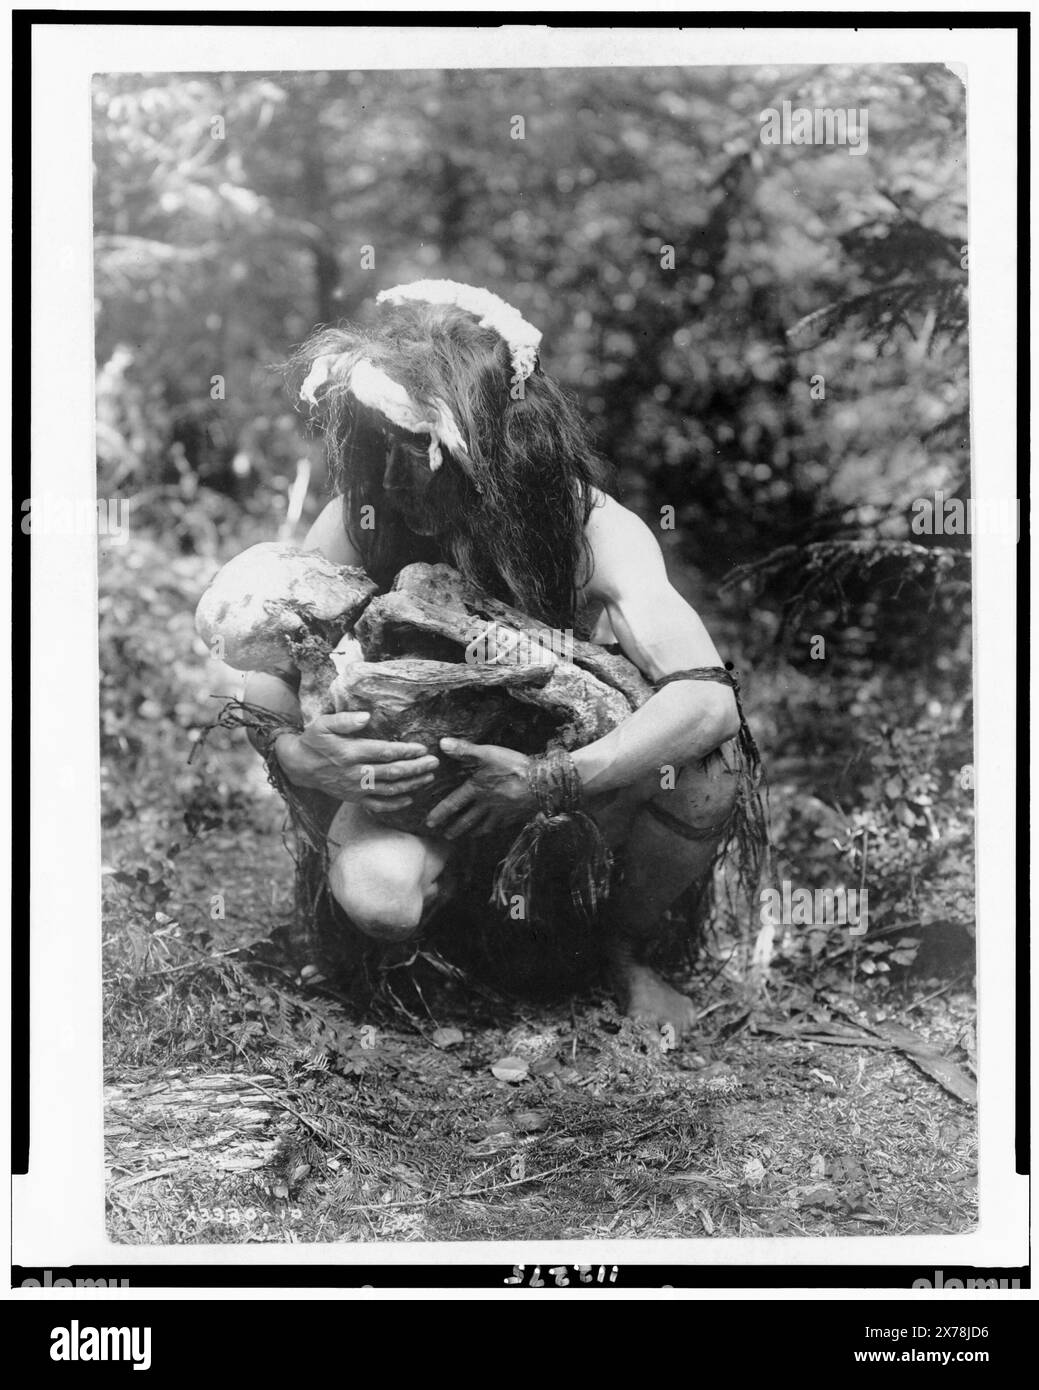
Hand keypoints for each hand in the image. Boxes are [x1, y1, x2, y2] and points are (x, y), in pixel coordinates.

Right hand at [274, 711, 438, 814]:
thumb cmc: (314, 741)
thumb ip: (345, 720)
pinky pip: (377, 805)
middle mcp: (355, 773)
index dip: (405, 751)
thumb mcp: (324, 724)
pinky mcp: (354, 799)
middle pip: (392, 772)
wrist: (299, 766)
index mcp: (350, 752)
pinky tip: (409, 798)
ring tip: (429, 777)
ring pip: (389, 789)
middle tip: (434, 762)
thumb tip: (367, 716)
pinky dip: (395, 804)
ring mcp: (355, 788)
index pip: (384, 752)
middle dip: (416, 768)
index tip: (422, 748)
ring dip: (411, 784)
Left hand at [424, 738, 534, 839]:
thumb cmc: (514, 767)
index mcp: (477, 789)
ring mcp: (501, 813)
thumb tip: (442, 744)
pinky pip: (499, 826)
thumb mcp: (488, 753)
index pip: (453, 804)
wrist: (544, 783)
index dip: (440, 813)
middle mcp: (486, 805)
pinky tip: (490, 828)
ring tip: (465, 835)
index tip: (430, 823)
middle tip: (445, 835)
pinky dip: (491, 830)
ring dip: (471, 832)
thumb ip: (465, 750)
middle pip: (466, 821)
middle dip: (454, 829)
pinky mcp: (515, 816)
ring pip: (482, 827)